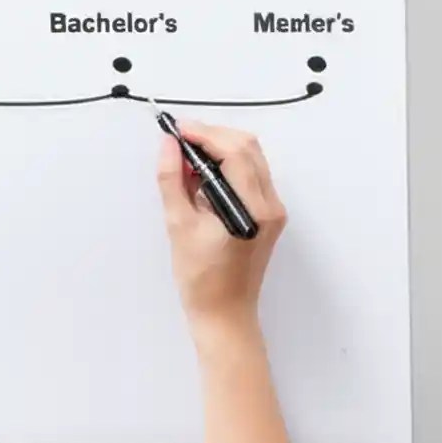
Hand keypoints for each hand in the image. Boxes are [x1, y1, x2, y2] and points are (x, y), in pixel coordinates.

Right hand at [155, 123, 286, 343]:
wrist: (224, 312)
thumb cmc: (200, 279)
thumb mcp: (178, 225)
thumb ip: (172, 179)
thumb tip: (169, 145)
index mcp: (253, 209)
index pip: (234, 152)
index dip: (203, 134)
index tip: (175, 129)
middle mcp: (271, 205)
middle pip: (247, 148)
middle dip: (211, 136)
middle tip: (178, 140)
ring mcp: (273, 209)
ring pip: (250, 158)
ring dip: (218, 149)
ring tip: (186, 159)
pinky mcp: (267, 213)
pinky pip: (249, 175)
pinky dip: (226, 165)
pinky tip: (201, 176)